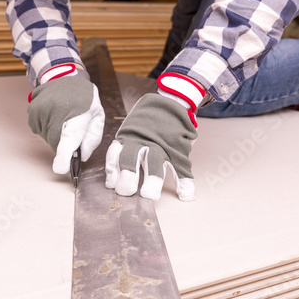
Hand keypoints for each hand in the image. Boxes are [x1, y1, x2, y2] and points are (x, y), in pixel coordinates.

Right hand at [27, 63, 104, 174]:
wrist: (65, 77)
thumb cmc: (84, 99)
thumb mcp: (97, 116)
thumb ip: (92, 139)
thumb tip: (81, 157)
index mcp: (77, 114)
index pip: (69, 138)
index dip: (64, 156)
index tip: (60, 168)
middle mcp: (56, 112)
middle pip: (56, 143)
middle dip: (64, 144)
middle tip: (72, 128)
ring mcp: (41, 111)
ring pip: (46, 138)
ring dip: (55, 134)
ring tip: (63, 117)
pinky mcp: (32, 111)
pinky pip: (38, 130)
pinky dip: (46, 127)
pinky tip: (54, 115)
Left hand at [105, 73, 204, 200]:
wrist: (172, 102)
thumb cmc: (146, 124)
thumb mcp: (130, 132)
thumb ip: (121, 153)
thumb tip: (111, 180)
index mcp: (129, 138)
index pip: (116, 154)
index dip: (112, 169)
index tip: (111, 184)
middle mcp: (143, 142)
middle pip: (132, 158)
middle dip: (128, 176)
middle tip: (127, 191)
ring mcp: (162, 146)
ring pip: (156, 163)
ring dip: (153, 180)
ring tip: (151, 196)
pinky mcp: (179, 150)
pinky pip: (184, 168)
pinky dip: (186, 184)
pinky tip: (186, 195)